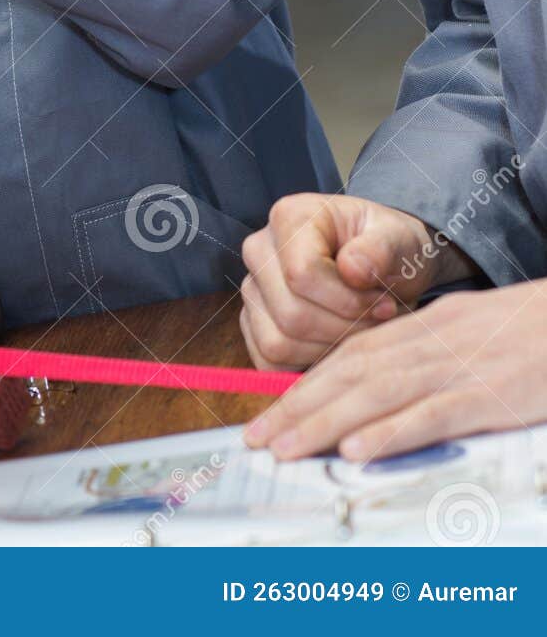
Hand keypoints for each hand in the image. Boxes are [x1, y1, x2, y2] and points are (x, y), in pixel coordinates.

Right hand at [239, 192, 473, 370]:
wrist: (382, 266)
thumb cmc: (388, 249)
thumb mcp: (399, 240)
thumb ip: (380, 249)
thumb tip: (352, 270)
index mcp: (290, 217)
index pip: (302, 274)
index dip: (348, 301)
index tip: (385, 303)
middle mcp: (259, 250)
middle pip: (291, 314)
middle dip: (344, 328)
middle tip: (379, 320)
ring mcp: (252, 289)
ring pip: (278, 343)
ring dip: (329, 348)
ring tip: (359, 329)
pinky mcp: (252, 324)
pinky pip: (269, 363)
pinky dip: (307, 365)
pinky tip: (336, 343)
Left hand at [243, 278, 546, 460]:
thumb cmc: (526, 334)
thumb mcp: (466, 335)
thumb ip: (421, 360)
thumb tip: (374, 396)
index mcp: (422, 329)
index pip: (349, 357)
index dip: (305, 387)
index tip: (270, 415)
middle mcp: (430, 343)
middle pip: (352, 374)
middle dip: (300, 407)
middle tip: (259, 438)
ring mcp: (459, 368)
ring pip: (379, 393)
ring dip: (327, 422)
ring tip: (288, 448)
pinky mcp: (490, 395)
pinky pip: (433, 414)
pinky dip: (391, 432)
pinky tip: (357, 450)